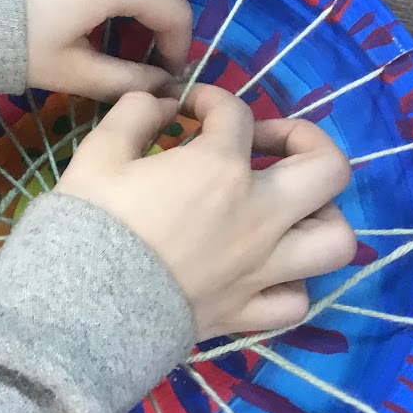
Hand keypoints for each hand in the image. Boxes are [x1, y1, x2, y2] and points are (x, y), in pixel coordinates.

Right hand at [57, 86, 354, 337]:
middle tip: (263, 143)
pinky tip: (267, 267)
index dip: (210, 99)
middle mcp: (257, 216)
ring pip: (335, 240)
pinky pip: (296, 300)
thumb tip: (160, 104)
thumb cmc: (88, 224)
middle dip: (305, 140)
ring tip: (286, 206)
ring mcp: (260, 268)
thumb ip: (134, 114)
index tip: (188, 108)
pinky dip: (291, 281)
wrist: (76, 311)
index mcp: (220, 169)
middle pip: (328, 169)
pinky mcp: (246, 313)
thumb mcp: (99, 153)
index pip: (235, 113)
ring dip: (319, 215)